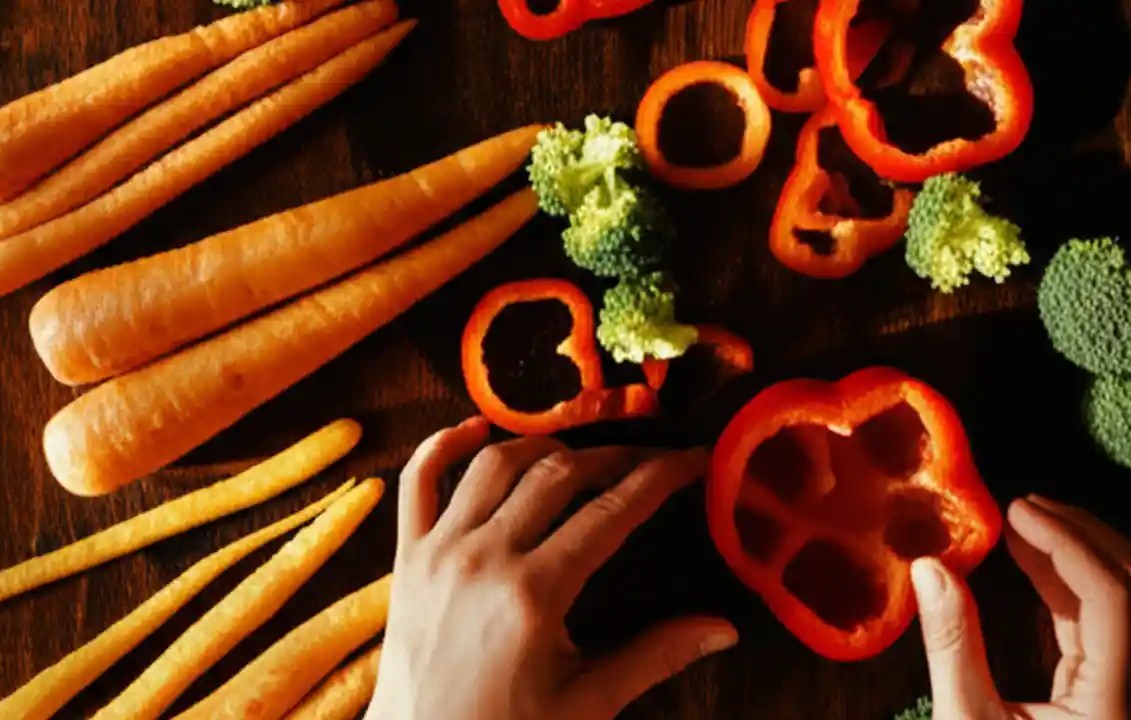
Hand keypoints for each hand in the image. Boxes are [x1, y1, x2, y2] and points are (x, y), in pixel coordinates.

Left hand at [364, 418, 737, 719]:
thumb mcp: (587, 703)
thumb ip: (655, 656)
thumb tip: (724, 629)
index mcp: (534, 594)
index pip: (612, 511)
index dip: (660, 477)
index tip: (692, 459)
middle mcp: (485, 558)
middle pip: (559, 474)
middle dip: (613, 457)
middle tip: (647, 461)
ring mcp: (439, 550)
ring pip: (494, 464)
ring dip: (542, 447)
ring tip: (577, 458)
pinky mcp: (406, 555)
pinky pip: (419, 480)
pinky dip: (443, 445)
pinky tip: (476, 430)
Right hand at [911, 495, 1130, 719]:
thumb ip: (952, 644)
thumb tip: (927, 567)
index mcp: (1111, 706)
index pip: (1112, 599)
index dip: (1066, 543)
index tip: (1014, 510)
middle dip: (1090, 536)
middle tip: (1028, 507)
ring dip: (1089, 556)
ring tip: (1029, 528)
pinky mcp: (1118, 700)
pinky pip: (1115, 628)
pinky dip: (1077, 589)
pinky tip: (1033, 570)